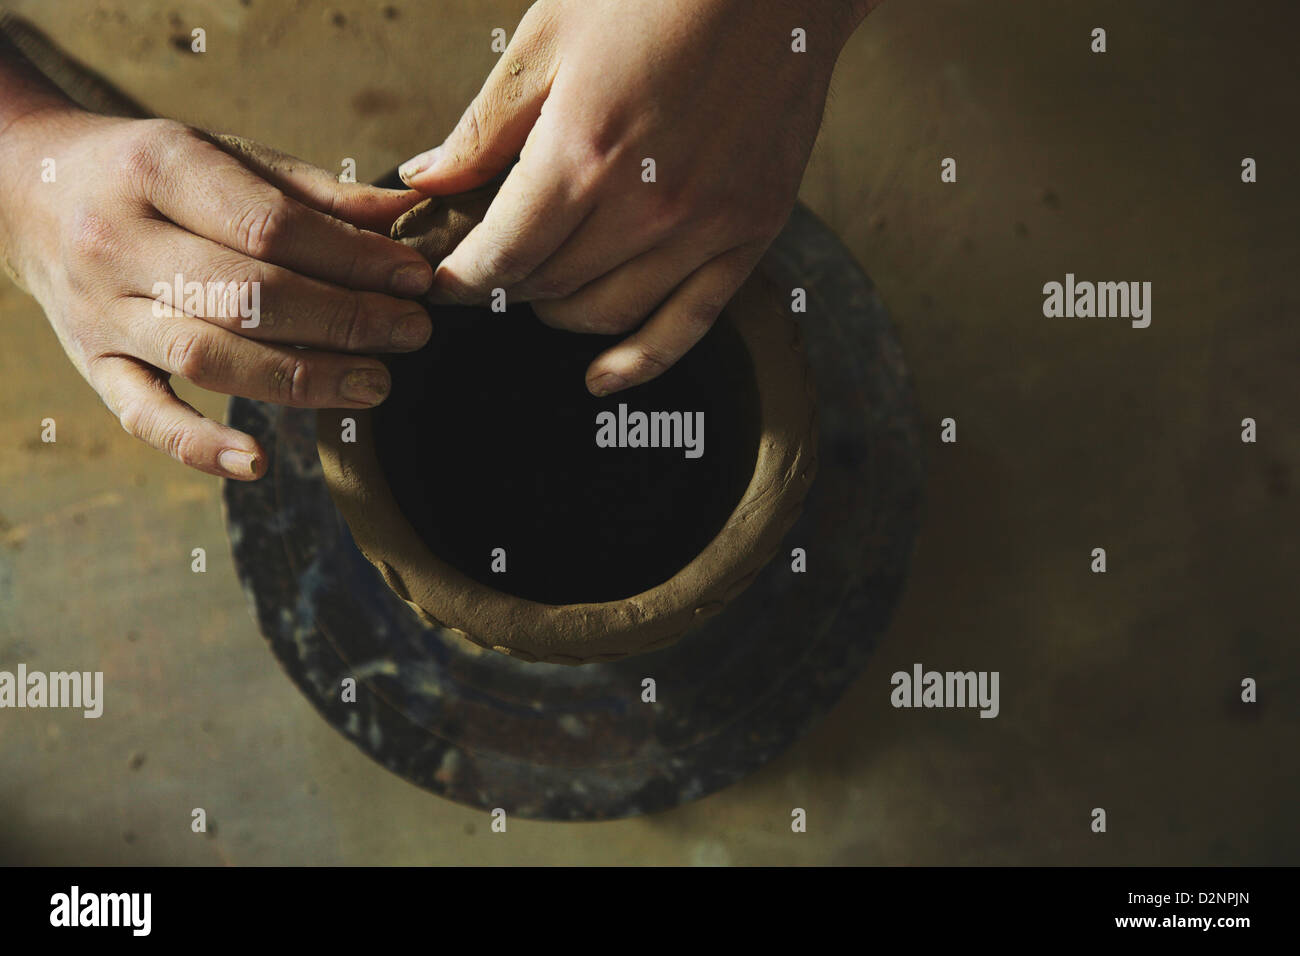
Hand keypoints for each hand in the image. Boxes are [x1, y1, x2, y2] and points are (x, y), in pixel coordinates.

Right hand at [0, 110, 432, 478]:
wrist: (30, 189)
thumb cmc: (152, 172)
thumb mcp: (224, 154)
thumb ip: (313, 191)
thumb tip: (405, 218)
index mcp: (155, 166)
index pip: (269, 224)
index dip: (352, 258)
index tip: (415, 279)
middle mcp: (117, 240)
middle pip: (246, 295)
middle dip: (344, 320)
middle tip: (412, 334)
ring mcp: (99, 310)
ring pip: (207, 356)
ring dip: (302, 378)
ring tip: (375, 384)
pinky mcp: (92, 364)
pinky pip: (143, 415)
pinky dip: (199, 446)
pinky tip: (259, 463)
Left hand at [399, 0, 868, 394]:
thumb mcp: (551, 37)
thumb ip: (487, 125)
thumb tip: (429, 180)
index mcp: (582, 152)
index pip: (501, 255)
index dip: (460, 278)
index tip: (443, 280)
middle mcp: (644, 206)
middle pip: (546, 287)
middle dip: (506, 282)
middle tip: (493, 263)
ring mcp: (704, 227)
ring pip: (605, 314)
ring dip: (558, 312)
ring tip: (542, 287)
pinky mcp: (750, 234)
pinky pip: (688, 325)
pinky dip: (639, 362)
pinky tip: (601, 378)